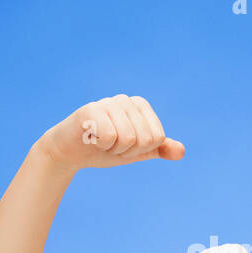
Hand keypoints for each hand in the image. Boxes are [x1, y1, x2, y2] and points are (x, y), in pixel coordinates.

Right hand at [40, 94, 185, 169]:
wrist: (70, 152)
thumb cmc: (104, 149)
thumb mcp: (136, 152)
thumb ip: (159, 150)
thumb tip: (181, 152)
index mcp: (141, 106)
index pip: (157, 137)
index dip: (140, 150)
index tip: (124, 145)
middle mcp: (126, 100)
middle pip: (144, 139)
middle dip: (127, 151)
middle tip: (110, 145)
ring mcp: (108, 102)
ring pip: (128, 138)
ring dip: (113, 149)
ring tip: (100, 142)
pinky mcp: (90, 109)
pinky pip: (109, 137)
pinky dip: (99, 145)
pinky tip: (90, 138)